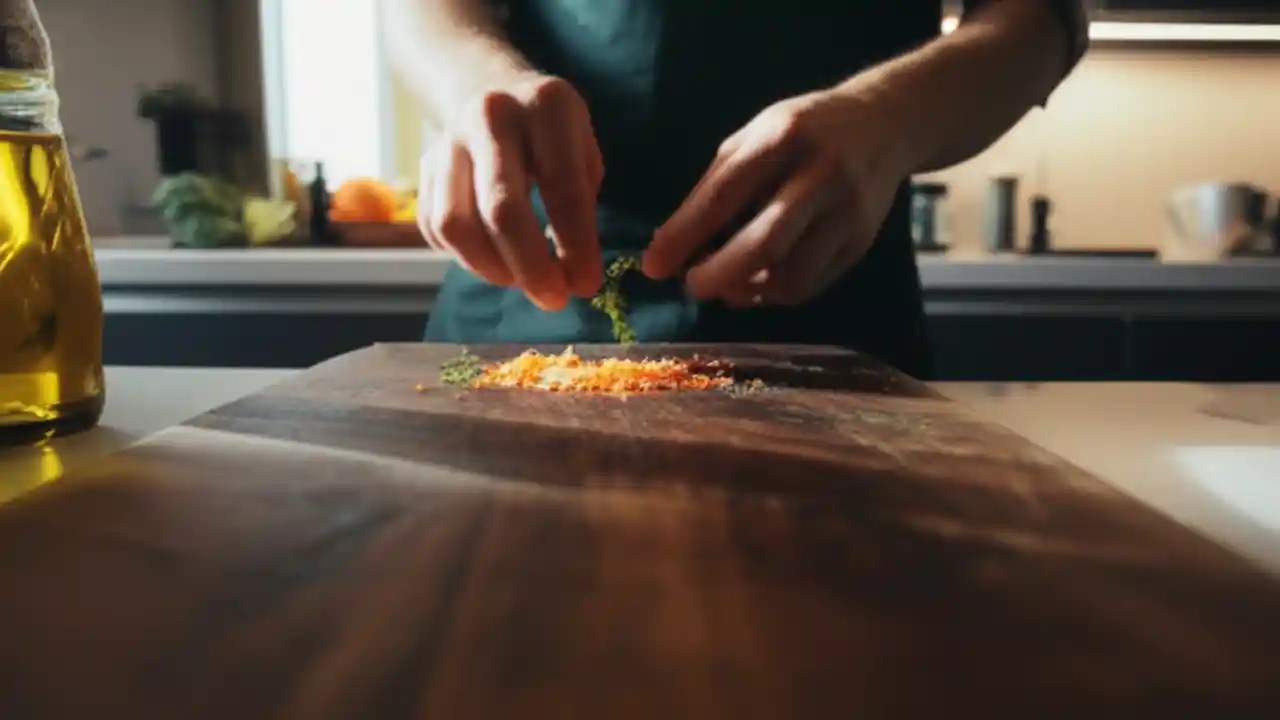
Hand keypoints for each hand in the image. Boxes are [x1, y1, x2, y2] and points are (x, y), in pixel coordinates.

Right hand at [418, 73, 604, 309]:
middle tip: (553, 298)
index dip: (575, 245)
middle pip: (502, 211)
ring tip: (521, 281)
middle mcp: (491, 116)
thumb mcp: (582, 147)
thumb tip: (576, 276)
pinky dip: (465, 259)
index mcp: (545, 106)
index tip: (586, 285)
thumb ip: (582, 204)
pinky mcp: (424, 167)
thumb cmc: (549, 133)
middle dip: (531, 268)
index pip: (562, 187)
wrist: (487, 86)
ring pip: (456, 225)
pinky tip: (494, 261)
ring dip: (492, 269)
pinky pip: (435, 229)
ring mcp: (449, 140)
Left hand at [642, 86, 911, 306]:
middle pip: (762, 244)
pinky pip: (811, 285)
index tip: (653, 266)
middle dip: (717, 275)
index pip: (723, 195)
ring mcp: (847, 211)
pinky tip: (757, 284)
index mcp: (782, 138)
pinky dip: (774, 294)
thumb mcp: (756, 135)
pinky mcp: (862, 241)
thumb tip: (671, 243)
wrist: (886, 123)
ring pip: (789, 276)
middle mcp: (820, 174)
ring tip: (726, 286)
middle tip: (692, 286)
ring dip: (747, 292)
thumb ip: (717, 183)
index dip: (683, 236)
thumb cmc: (803, 130)